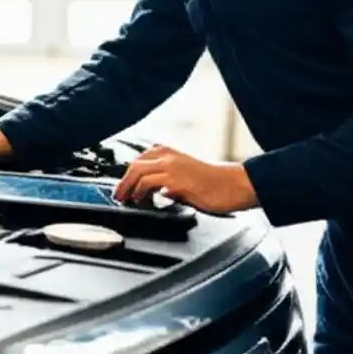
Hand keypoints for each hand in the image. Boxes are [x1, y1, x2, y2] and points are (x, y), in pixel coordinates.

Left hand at [113, 144, 257, 214]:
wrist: (234, 185)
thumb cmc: (214, 183)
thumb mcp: (184, 177)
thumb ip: (166, 181)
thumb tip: (152, 192)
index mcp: (169, 153)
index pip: (139, 160)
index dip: (127, 175)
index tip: (123, 187)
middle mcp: (168, 156)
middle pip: (134, 165)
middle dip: (123, 182)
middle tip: (119, 196)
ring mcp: (171, 166)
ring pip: (138, 172)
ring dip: (129, 188)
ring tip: (128, 200)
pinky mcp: (175, 179)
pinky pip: (149, 183)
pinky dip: (142, 192)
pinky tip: (143, 201)